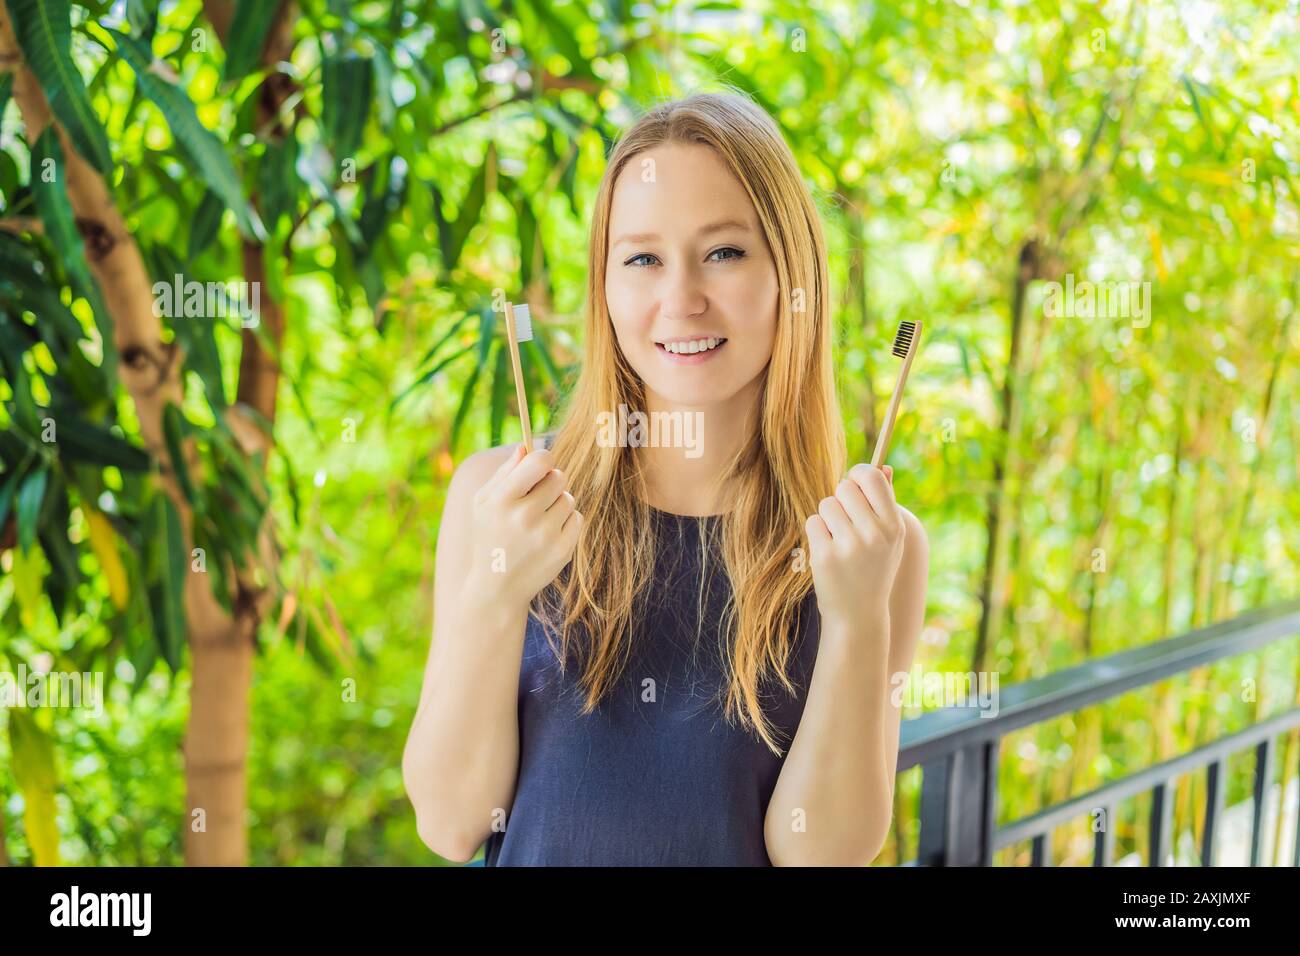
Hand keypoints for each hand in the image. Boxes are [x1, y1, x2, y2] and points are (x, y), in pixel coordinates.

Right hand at [466, 444, 582, 608]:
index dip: (543, 460)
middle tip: (536, 500)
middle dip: (549, 484)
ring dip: (558, 504)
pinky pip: (577, 518)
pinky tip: (548, 535)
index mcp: (502, 500)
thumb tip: (525, 447)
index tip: (539, 468)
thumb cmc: (489, 537)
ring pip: (569, 498)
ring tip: (539, 521)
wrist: (496, 587)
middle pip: (558, 478)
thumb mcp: (483, 504)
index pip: (540, 461)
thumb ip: (504, 473)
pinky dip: (567, 523)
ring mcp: (546, 535)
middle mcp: (524, 516)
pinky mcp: (562, 550)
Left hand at [804, 463, 904, 622]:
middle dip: (840, 499)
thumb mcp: (890, 539)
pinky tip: (827, 551)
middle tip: (845, 521)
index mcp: (894, 526)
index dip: (858, 475)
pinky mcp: (825, 556)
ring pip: (826, 504)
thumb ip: (886, 502)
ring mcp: (849, 546)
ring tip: (838, 539)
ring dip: (827, 517)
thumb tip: (882, 466)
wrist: (858, 615)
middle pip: (843, 488)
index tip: (853, 485)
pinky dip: (816, 533)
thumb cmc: (874, 570)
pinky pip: (812, 522)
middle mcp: (874, 534)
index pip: (871, 477)